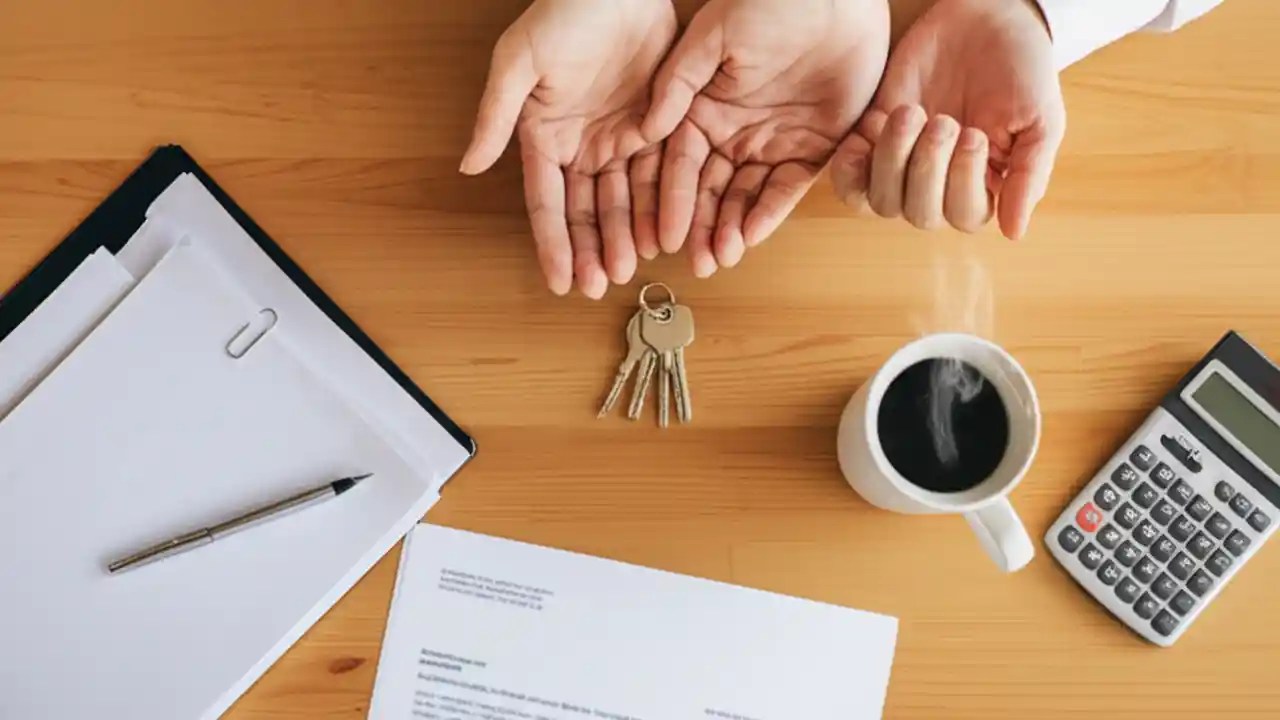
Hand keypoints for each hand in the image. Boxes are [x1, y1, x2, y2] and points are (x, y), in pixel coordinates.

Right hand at [461, 0, 676, 297]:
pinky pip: (659, 174)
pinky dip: (661, 205)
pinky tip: (663, 234)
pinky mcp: (656, 127)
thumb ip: (496, 118)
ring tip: (630, 268)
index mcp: (545, 137)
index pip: (546, 202)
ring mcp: (619, 139)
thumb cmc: (562, 15)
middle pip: (586, 210)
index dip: (552, 243)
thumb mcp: (519, 64)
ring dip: (625, 236)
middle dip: (591, 249)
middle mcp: (581, 146)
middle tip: (599, 285)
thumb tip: (467, 167)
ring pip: (624, 200)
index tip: (557, 281)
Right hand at [642, 0, 889, 276]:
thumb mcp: (712, 38)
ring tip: (720, 257)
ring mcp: (771, 142)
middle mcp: (732, 132)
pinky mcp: (813, 148)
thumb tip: (644, 130)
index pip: (678, 165)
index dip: (670, 202)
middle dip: (698, 229)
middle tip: (694, 262)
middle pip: (708, 191)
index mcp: (700, 109)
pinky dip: (769, 213)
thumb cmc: (768, 2)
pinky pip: (786, 188)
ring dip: (730, 229)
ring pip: (744, 197)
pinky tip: (751, 236)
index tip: (663, 236)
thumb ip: (677, 84)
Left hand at [830, 0, 1064, 238]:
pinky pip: (848, 179)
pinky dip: (854, 163)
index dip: (964, 183)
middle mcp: (940, 184)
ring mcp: (903, 164)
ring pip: (882, 201)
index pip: (965, 217)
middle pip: (921, 215)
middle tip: (944, 119)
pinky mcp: (871, 139)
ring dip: (893, 159)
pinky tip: (874, 126)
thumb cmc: (1020, 70)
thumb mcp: (1041, 120)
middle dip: (928, 167)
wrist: (984, 18)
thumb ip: (1030, 175)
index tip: (975, 134)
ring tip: (910, 113)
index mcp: (983, 186)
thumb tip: (1014, 233)